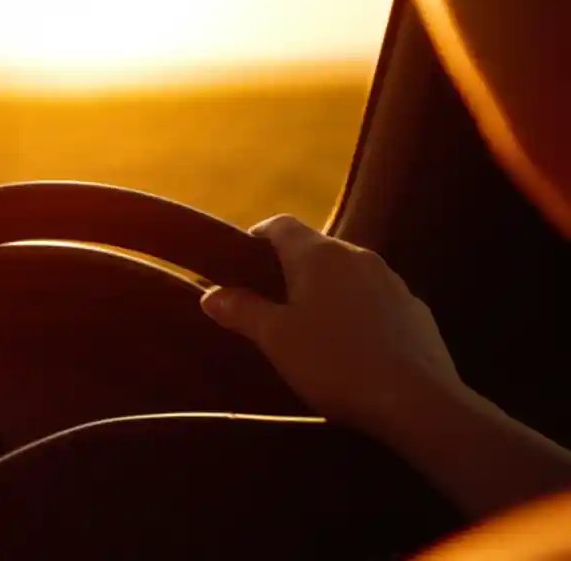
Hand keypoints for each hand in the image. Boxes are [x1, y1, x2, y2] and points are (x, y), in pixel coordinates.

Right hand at [200, 214, 466, 436]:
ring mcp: (393, 282)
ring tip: (311, 331)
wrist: (417, 402)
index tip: (241, 262)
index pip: (281, 224)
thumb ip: (242, 311)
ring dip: (326, 293)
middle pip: (315, 250)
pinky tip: (352, 349)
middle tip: (269, 305)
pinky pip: (375, 301)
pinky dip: (357, 313)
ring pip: (347, 276)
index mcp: (319, 255)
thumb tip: (210, 293)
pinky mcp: (415, 311)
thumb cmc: (334, 363)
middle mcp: (358, 256)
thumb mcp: (276, 339)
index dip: (257, 237)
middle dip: (290, 271)